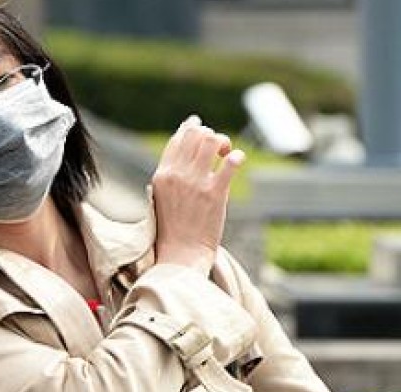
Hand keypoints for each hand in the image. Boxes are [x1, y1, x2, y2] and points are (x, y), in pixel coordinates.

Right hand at [150, 115, 245, 273]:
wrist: (181, 255)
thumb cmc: (173, 229)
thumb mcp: (162, 198)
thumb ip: (171, 176)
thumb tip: (182, 155)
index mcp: (162, 175)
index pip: (177, 139)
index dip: (191, 128)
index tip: (201, 126)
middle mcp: (177, 175)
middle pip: (196, 134)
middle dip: (210, 135)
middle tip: (217, 150)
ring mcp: (196, 183)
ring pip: (212, 140)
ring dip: (223, 142)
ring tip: (226, 155)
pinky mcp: (215, 193)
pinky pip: (232, 162)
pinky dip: (238, 157)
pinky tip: (237, 163)